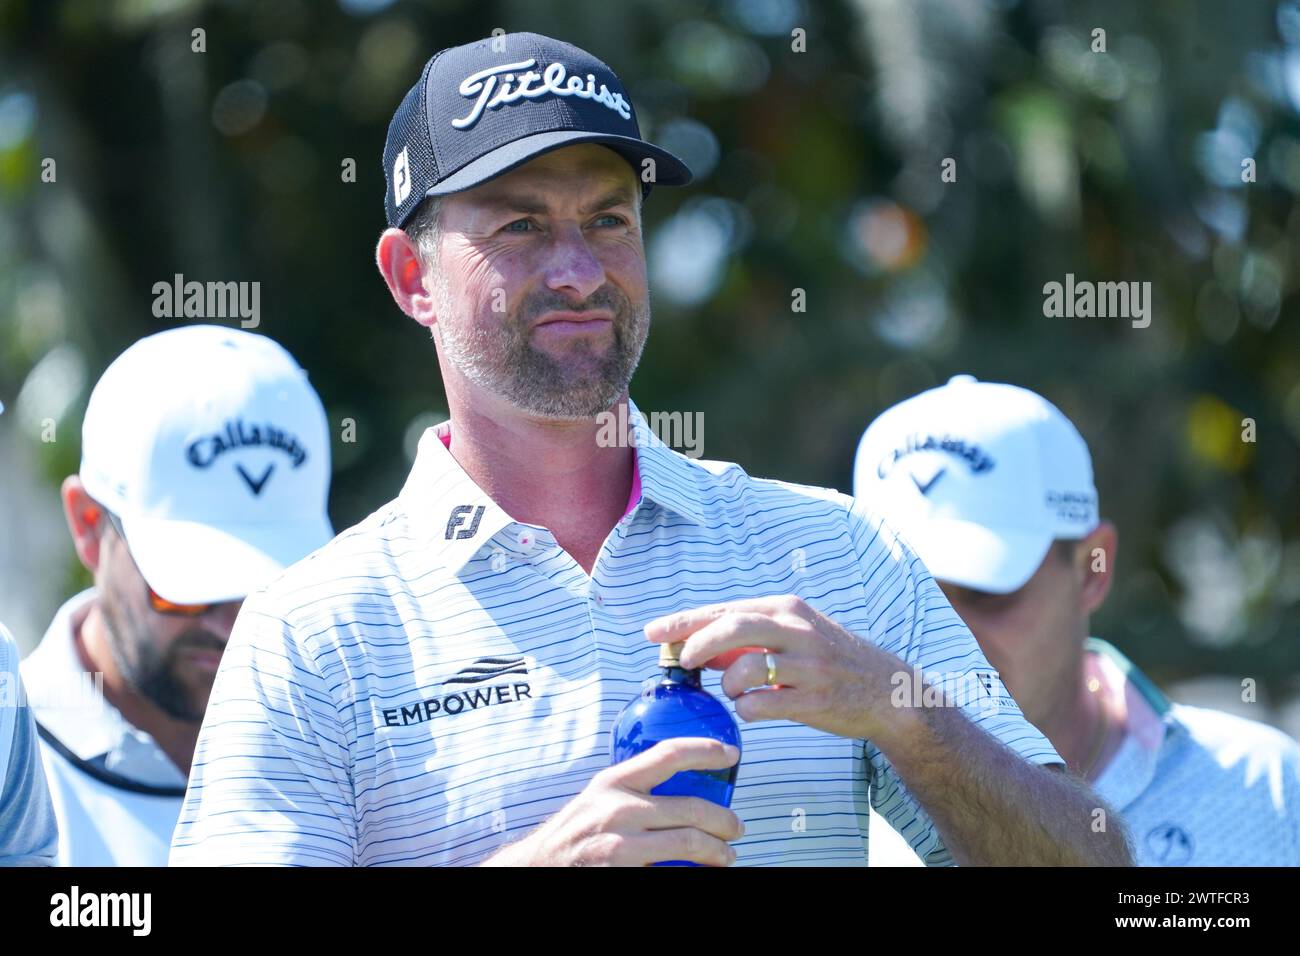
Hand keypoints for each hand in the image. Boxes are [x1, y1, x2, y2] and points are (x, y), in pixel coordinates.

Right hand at [484, 737, 744, 866]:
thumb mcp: (598, 801)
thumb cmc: (572, 836)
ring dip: (717, 851)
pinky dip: (692, 872)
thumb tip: (681, 788)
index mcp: (613, 783)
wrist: (536, 870)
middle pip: (690, 808)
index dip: (705, 750)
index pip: (668, 754)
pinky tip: (701, 873)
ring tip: (727, 856)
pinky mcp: (622, 873)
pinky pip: (670, 871)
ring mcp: (619, 846)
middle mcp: (617, 810)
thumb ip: (632, 791)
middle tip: (736, 828)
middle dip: (724, 820)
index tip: (731, 752)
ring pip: (688, 842)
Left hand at [644, 595, 899, 741]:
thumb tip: (697, 645)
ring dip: (728, 684)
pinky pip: (764, 704)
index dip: (684, 621)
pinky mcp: (815, 699)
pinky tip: (753, 708)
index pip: (725, 609)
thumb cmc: (828, 659)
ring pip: (746, 668)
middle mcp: (796, 630)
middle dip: (697, 644)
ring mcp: (808, 665)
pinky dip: (747, 708)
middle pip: (733, 627)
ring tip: (734, 691)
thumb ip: (748, 636)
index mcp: (785, 609)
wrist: (885, 689)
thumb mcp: (793, 632)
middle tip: (683, 662)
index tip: (653, 632)